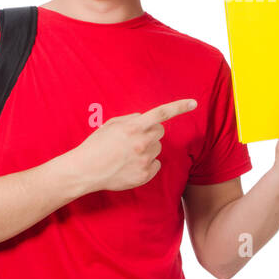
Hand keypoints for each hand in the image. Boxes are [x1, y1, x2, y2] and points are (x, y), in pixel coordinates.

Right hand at [74, 98, 198, 191]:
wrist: (85, 171)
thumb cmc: (95, 146)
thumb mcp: (110, 125)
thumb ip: (130, 119)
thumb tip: (144, 118)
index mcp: (133, 127)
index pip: (161, 113)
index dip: (179, 106)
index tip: (194, 103)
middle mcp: (142, 142)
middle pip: (160, 132)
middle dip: (151, 133)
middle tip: (134, 140)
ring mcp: (145, 160)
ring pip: (157, 149)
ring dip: (147, 149)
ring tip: (127, 155)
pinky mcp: (145, 175)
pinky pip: (156, 165)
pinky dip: (147, 165)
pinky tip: (131, 166)